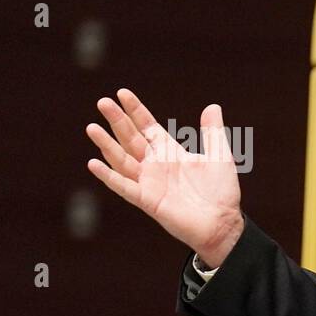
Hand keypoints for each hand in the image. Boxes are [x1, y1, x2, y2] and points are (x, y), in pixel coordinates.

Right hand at [85, 89, 243, 266]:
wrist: (223, 223)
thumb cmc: (221, 192)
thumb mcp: (219, 157)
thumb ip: (212, 132)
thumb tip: (213, 106)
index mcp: (169, 152)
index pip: (147, 127)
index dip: (135, 111)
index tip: (122, 93)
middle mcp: (155, 165)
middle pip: (130, 138)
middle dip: (117, 121)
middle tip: (102, 102)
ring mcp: (149, 182)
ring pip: (122, 160)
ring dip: (107, 144)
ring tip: (92, 128)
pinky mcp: (147, 200)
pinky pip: (124, 187)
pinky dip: (109, 176)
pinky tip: (94, 163)